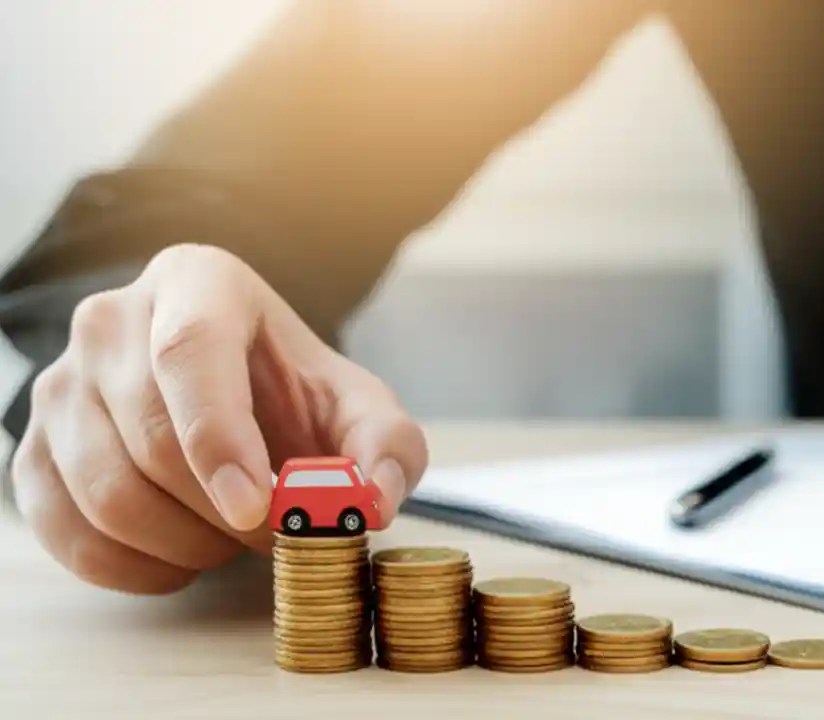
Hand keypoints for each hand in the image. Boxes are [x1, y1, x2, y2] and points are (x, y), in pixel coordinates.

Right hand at [11, 244, 427, 593]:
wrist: (235, 392)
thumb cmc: (292, 393)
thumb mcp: (357, 405)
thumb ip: (387, 444)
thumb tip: (375, 501)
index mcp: (196, 283)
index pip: (189, 354)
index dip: (219, 438)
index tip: (258, 506)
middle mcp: (112, 321)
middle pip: (151, 439)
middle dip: (221, 511)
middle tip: (274, 534)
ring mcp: (60, 385)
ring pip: (106, 493)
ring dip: (182, 545)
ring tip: (231, 539)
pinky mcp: (33, 449)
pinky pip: (66, 532)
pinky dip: (133, 568)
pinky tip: (180, 559)